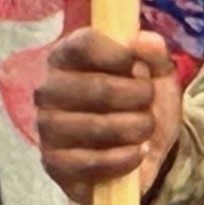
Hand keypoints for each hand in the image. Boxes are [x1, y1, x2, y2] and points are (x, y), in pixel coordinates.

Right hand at [32, 27, 183, 204]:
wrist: (139, 154)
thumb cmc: (140, 105)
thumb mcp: (156, 75)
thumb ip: (154, 53)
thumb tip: (145, 41)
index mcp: (67, 56)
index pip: (84, 44)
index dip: (119, 55)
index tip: (139, 67)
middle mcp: (48, 89)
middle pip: (98, 87)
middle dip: (138, 97)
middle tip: (149, 103)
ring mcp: (47, 128)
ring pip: (97, 126)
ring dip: (135, 129)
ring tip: (144, 130)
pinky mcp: (52, 163)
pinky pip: (92, 162)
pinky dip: (124, 159)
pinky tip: (136, 154)